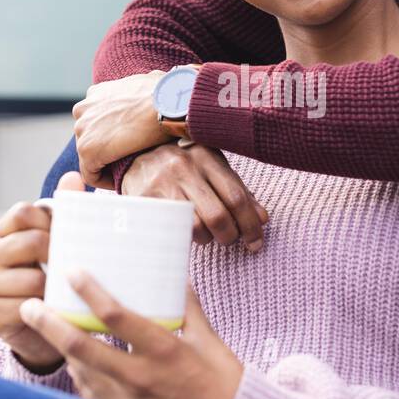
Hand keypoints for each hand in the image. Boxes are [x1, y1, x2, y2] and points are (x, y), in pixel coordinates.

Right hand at [0, 171, 85, 369]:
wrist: (45, 328)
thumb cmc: (55, 278)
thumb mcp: (62, 244)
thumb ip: (67, 210)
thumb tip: (73, 176)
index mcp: (4, 232)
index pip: (24, 212)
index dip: (50, 222)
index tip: (64, 238)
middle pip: (32, 241)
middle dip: (58, 256)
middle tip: (73, 269)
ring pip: (33, 278)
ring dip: (55, 289)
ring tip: (64, 293)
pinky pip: (26, 307)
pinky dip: (46, 310)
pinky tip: (52, 311)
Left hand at [18, 273, 243, 398]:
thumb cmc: (223, 380)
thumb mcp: (208, 337)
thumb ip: (187, 305)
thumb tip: (174, 275)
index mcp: (164, 350)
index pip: (117, 317)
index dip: (90, 292)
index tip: (71, 271)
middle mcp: (141, 377)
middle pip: (81, 347)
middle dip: (49, 324)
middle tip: (30, 305)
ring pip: (80, 371)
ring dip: (62, 349)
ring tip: (49, 328)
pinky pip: (91, 395)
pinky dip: (81, 375)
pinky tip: (78, 362)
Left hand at [73, 72, 171, 187]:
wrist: (169, 103)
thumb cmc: (167, 95)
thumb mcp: (148, 84)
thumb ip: (139, 93)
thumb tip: (155, 91)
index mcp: (96, 94)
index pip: (96, 123)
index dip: (112, 137)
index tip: (128, 147)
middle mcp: (84, 109)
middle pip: (90, 139)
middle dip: (108, 150)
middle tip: (129, 160)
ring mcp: (82, 129)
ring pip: (89, 157)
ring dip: (107, 165)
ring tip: (127, 170)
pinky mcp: (88, 149)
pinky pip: (91, 174)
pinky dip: (105, 181)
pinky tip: (122, 181)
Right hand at [122, 143, 267, 250]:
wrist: (135, 156)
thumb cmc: (183, 166)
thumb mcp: (212, 169)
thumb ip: (237, 191)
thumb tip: (263, 219)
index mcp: (206, 156)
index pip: (236, 196)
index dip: (251, 224)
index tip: (256, 241)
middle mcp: (184, 167)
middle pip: (218, 215)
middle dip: (230, 236)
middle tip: (231, 240)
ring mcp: (162, 184)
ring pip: (196, 227)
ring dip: (207, 239)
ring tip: (207, 235)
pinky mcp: (145, 201)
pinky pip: (173, 231)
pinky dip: (185, 240)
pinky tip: (188, 236)